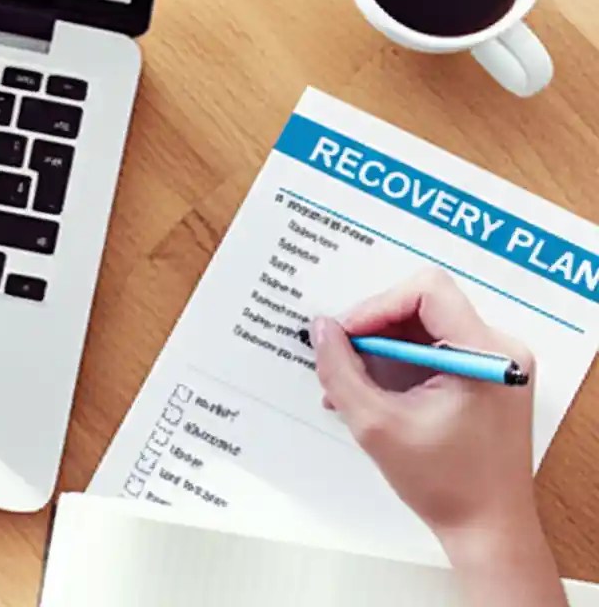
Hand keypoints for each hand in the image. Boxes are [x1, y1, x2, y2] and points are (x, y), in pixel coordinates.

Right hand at [314, 268, 565, 606]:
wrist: (487, 528)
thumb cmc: (446, 485)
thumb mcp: (377, 426)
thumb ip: (341, 372)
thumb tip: (321, 329)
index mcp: (484, 353)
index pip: (427, 292)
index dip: (377, 306)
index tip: (345, 335)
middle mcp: (497, 349)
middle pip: (423, 307)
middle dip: (373, 331)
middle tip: (340, 359)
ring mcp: (493, 363)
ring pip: (423, 329)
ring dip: (381, 350)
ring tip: (349, 384)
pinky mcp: (484, 378)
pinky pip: (433, 351)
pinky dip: (397, 366)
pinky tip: (371, 393)